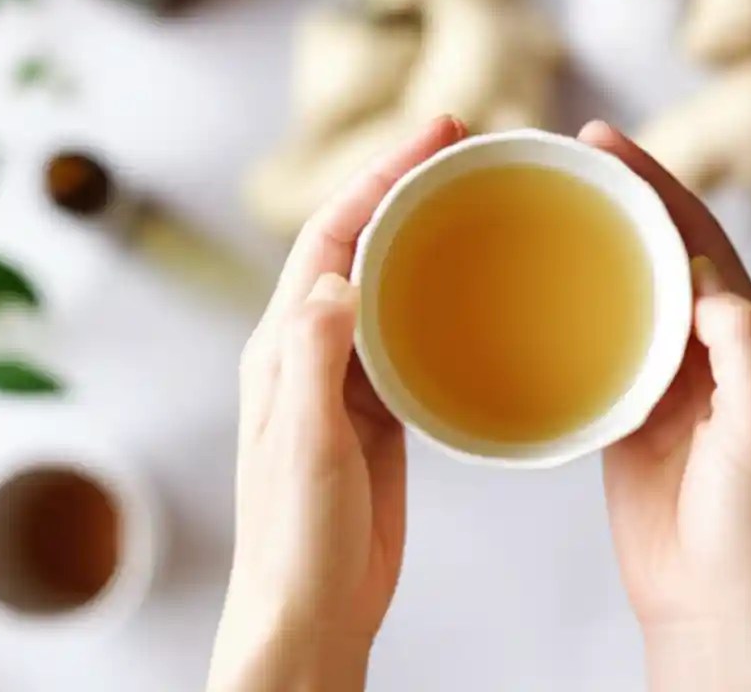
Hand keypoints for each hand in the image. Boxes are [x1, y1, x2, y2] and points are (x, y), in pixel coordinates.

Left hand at [209, 117, 467, 691]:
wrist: (311, 611)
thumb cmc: (296, 542)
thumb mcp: (304, 445)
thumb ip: (316, 361)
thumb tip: (340, 280)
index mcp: (282, 349)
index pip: (328, 240)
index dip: (375, 180)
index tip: (429, 139)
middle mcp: (307, 354)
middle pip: (356, 247)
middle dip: (401, 191)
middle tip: (459, 151)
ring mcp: (342, 383)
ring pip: (382, 287)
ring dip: (419, 239)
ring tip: (468, 202)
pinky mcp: (375, 415)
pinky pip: (404, 339)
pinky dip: (433, 303)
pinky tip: (465, 298)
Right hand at [579, 122, 750, 690]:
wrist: (710, 600)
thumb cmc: (750, 525)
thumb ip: (743, 349)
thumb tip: (710, 277)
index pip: (704, 240)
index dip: (661, 186)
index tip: (613, 145)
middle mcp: (711, 349)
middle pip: (663, 252)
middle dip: (625, 199)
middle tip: (574, 156)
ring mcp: (666, 380)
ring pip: (630, 291)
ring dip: (599, 247)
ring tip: (554, 206)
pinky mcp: (628, 413)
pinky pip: (602, 345)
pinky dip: (577, 311)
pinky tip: (544, 293)